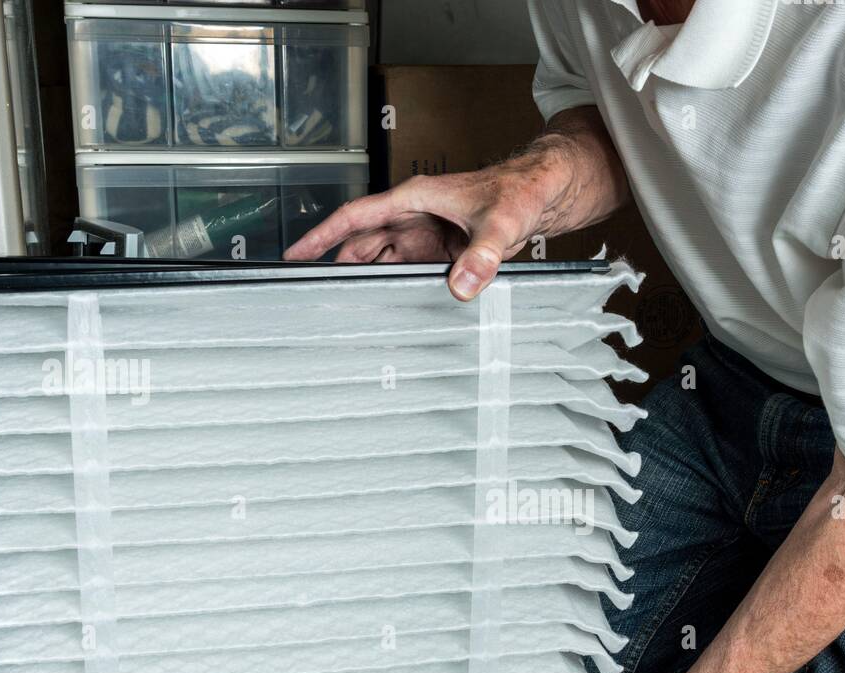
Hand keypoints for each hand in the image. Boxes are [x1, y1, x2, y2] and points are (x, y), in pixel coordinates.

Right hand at [284, 108, 629, 300]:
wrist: (549, 191)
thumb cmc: (522, 190)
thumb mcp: (502, 222)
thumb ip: (482, 255)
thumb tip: (461, 287)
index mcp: (415, 200)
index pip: (356, 217)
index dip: (323, 236)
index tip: (296, 254)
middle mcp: (416, 216)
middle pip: (363, 243)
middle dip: (337, 266)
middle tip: (312, 296)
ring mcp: (429, 235)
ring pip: (384, 259)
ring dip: (367, 280)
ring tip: (343, 311)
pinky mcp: (445, 251)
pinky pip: (411, 271)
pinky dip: (397, 288)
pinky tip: (390, 310)